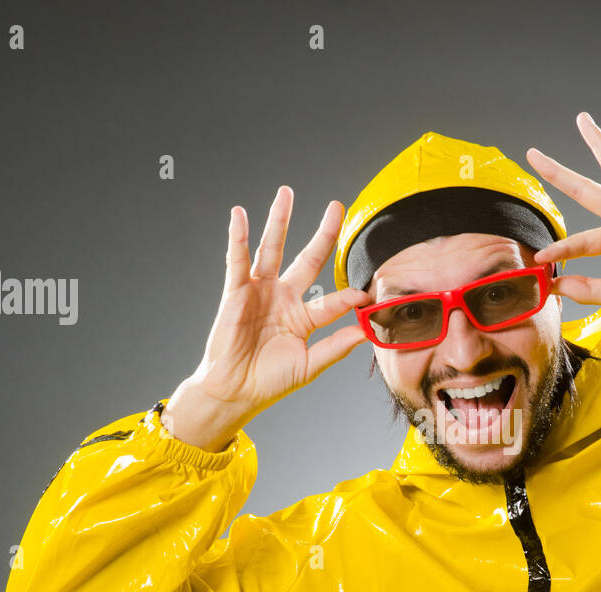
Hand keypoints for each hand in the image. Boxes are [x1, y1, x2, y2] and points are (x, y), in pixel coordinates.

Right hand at [164, 188, 371, 450]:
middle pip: (307, 258)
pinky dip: (238, 238)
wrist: (235, 391)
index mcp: (303, 316)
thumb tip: (365, 332)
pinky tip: (240, 216)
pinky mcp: (236, 292)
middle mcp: (284, 297)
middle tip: (336, 207)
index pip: (332, 300)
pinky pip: (238, 261)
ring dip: (279, 221)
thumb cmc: (269, 381)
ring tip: (286, 193)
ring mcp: (260, 292)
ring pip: (272, 249)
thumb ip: (335, 347)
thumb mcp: (309, 365)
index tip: (365, 296)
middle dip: (323, 233)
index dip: (347, 298)